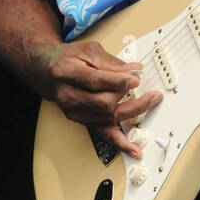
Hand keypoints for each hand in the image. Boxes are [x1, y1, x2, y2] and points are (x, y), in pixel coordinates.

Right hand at [44, 39, 161, 157]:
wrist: (48, 72)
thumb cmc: (69, 59)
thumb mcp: (89, 51)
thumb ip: (111, 62)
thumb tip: (133, 70)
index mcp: (66, 73)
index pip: (96, 80)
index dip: (118, 81)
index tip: (135, 79)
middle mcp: (68, 95)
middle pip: (104, 103)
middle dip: (129, 97)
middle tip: (146, 89)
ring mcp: (74, 112)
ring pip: (107, 118)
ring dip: (132, 112)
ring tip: (151, 102)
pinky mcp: (82, 121)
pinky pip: (103, 134)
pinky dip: (120, 142)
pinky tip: (133, 148)